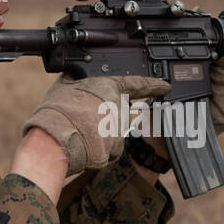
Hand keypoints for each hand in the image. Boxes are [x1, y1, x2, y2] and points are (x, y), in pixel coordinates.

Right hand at [23, 74, 170, 174]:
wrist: (58, 138)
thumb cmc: (60, 109)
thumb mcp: (65, 83)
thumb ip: (76, 78)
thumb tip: (75, 74)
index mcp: (110, 87)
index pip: (139, 84)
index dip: (154, 85)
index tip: (166, 86)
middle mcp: (120, 107)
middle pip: (120, 111)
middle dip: (106, 115)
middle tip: (85, 118)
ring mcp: (120, 129)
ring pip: (113, 130)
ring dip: (100, 132)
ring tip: (78, 132)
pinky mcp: (116, 148)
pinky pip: (109, 148)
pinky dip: (98, 149)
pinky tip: (84, 145)